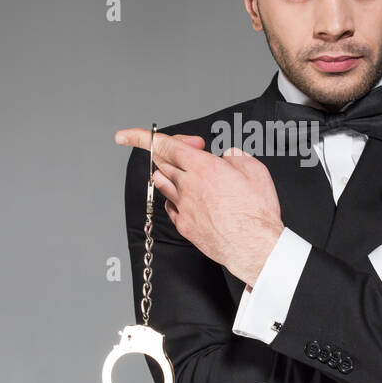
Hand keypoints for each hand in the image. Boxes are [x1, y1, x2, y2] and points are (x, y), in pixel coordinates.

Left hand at [114, 128, 284, 286]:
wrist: (254, 247)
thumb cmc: (256, 212)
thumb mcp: (256, 170)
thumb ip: (236, 156)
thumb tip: (227, 156)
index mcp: (203, 167)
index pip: (166, 146)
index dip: (141, 137)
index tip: (124, 136)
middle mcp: (188, 186)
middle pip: (163, 163)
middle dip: (170, 153)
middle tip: (190, 152)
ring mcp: (183, 207)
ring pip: (162, 183)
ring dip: (169, 173)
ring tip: (189, 174)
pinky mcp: (184, 225)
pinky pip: (170, 205)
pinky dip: (175, 197)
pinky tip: (192, 198)